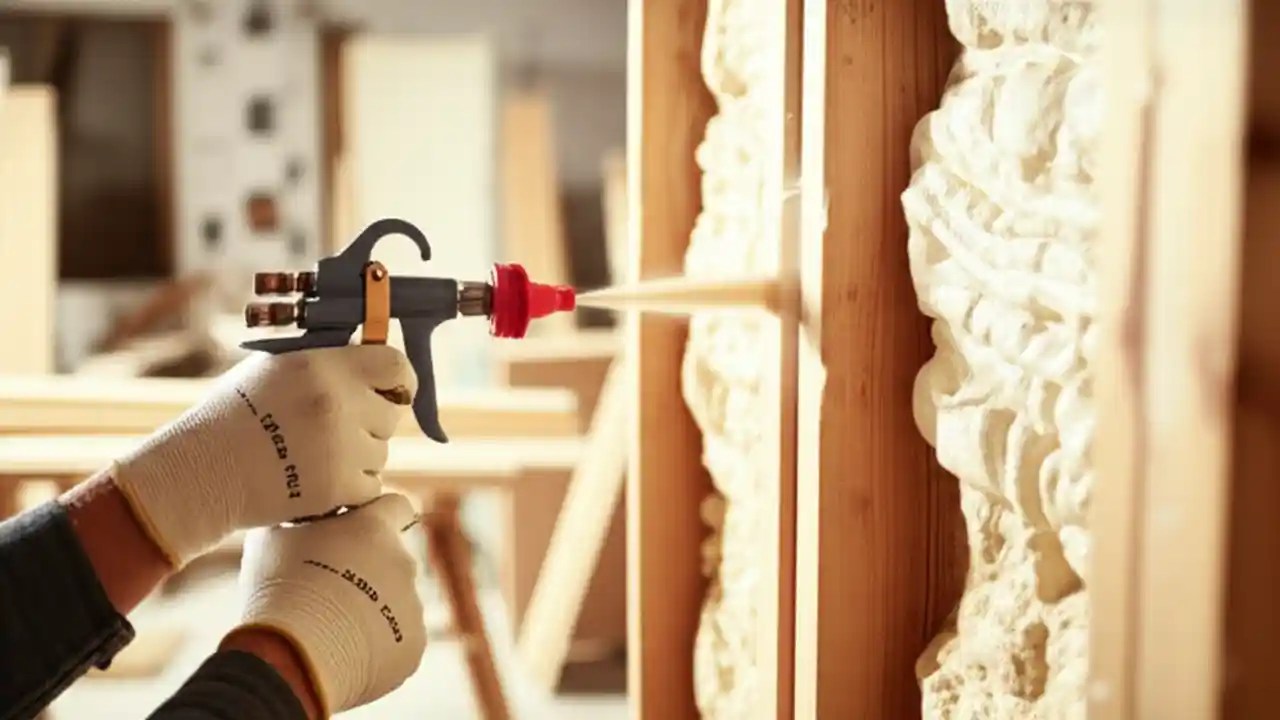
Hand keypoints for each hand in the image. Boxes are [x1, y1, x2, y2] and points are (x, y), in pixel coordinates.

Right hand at [111, 345, 415, 565]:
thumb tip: (371, 356)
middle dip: (372, 421)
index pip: (396, 365)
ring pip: (381, 452)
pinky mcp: (339, 489)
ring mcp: (342, 449)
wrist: (199, 471)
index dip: (401, 379)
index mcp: (325, 366)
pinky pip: (370, 485)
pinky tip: (314, 478)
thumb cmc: (234, 415)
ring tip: (312, 455)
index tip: (394, 390)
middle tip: (334, 430)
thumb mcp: (276, 367)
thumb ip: (326, 361)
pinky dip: (350, 487)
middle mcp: (339, 404)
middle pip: (392, 413)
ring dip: (359, 456)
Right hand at [233, 493, 427, 714]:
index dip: (380, 516)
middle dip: (367, 572)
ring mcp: (412, 603)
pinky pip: (396, 640)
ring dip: (370, 611)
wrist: (296, 654)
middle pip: (390, 561)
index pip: (396, 506)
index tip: (361, 530)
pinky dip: (376, 647)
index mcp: (374, 527)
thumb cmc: (279, 590)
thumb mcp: (274, 539)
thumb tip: (295, 520)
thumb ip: (299, 522)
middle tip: (328, 592)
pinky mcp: (413, 642)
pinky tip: (344, 653)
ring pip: (394, 602)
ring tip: (330, 629)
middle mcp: (402, 561)